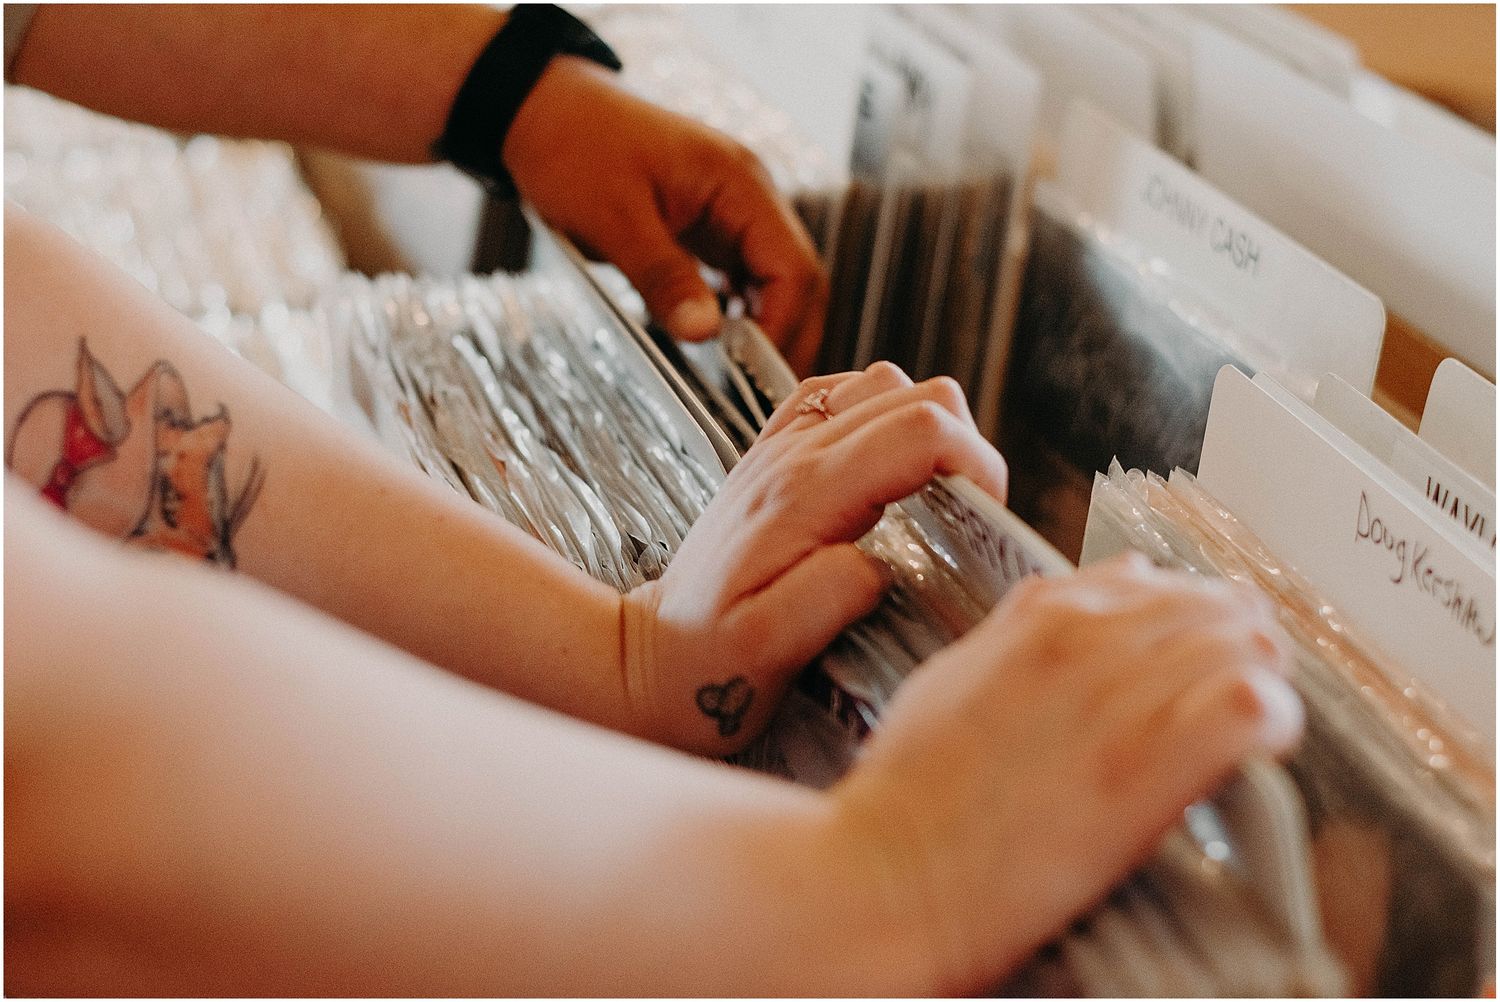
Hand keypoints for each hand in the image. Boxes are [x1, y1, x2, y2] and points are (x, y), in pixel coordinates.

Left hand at [503, 56, 828, 374]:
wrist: (541, 109)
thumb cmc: (574, 147)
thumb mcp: (615, 219)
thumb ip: (664, 277)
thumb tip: (705, 335)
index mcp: (739, 182)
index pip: (793, 266)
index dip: (784, 326)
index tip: (757, 375)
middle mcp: (748, 194)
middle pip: (797, 277)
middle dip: (787, 335)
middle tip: (764, 395)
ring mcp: (733, 209)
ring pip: (775, 279)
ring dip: (767, 327)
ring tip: (746, 381)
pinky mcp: (710, 224)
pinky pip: (743, 275)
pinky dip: (741, 312)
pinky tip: (722, 343)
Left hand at [621, 362, 1007, 755]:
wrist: (650, 654)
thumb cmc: (708, 663)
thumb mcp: (766, 651)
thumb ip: (828, 599)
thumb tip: (881, 565)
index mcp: (803, 496)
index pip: (918, 432)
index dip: (976, 463)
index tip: (988, 515)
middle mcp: (793, 456)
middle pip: (915, 392)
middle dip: (965, 444)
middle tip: (970, 512)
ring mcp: (782, 446)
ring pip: (885, 382)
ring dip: (926, 424)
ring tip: (935, 490)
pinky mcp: (776, 452)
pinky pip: (841, 395)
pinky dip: (881, 415)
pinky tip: (886, 467)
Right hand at [825, 553, 1303, 992]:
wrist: (890, 869)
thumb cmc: (908, 789)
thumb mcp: (949, 678)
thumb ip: (1011, 636)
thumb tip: (1060, 611)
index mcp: (1039, 612)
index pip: (1154, 580)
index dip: (1187, 619)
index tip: (1194, 656)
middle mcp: (1085, 635)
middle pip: (1217, 604)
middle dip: (1239, 643)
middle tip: (1240, 691)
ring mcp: (1119, 693)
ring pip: (1248, 644)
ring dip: (1264, 680)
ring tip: (1256, 725)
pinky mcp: (1149, 763)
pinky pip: (1252, 707)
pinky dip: (1271, 722)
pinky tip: (1261, 750)